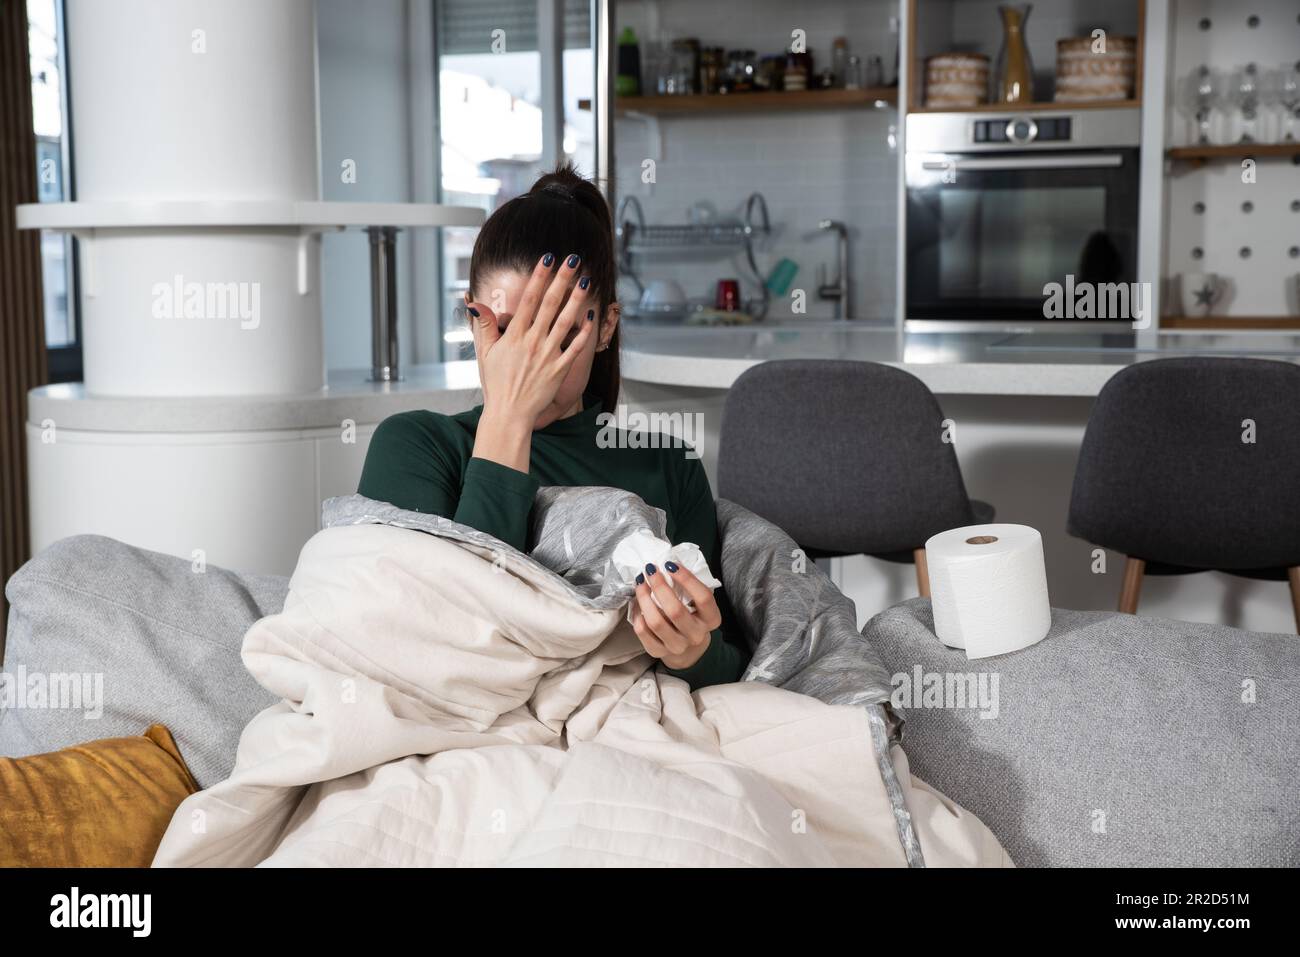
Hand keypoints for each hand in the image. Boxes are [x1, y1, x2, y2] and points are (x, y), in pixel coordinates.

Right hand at [465, 252, 595, 427]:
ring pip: (566, 321)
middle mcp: (533, 342)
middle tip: (573, 259)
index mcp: (515, 335)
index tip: (548, 258)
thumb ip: (485, 325)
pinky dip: (584, 332)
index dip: (539, 277)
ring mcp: (548, 355)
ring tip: (586, 281)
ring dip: (577, 299)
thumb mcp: (485, 352)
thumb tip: (474, 301)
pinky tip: (590, 316)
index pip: (528, 299)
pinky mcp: (560, 370)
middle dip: (562, 279)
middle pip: (550, 304)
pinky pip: (575, 348)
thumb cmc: (496, 383)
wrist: (509, 413)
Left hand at [630, 561, 721, 669]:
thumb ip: (690, 588)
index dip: (686, 579)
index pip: (703, 598)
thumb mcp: (699, 605)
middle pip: (676, 611)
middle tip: (650, 570)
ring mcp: (677, 646)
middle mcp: (696, 635)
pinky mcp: (658, 652)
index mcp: (711, 619)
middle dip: (660, 586)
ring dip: (644, 598)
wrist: (688, 650)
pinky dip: (637, 614)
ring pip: (656, 622)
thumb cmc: (693, 617)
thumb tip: (668, 563)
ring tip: (640, 583)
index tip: (670, 564)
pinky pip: (643, 632)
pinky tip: (638, 602)